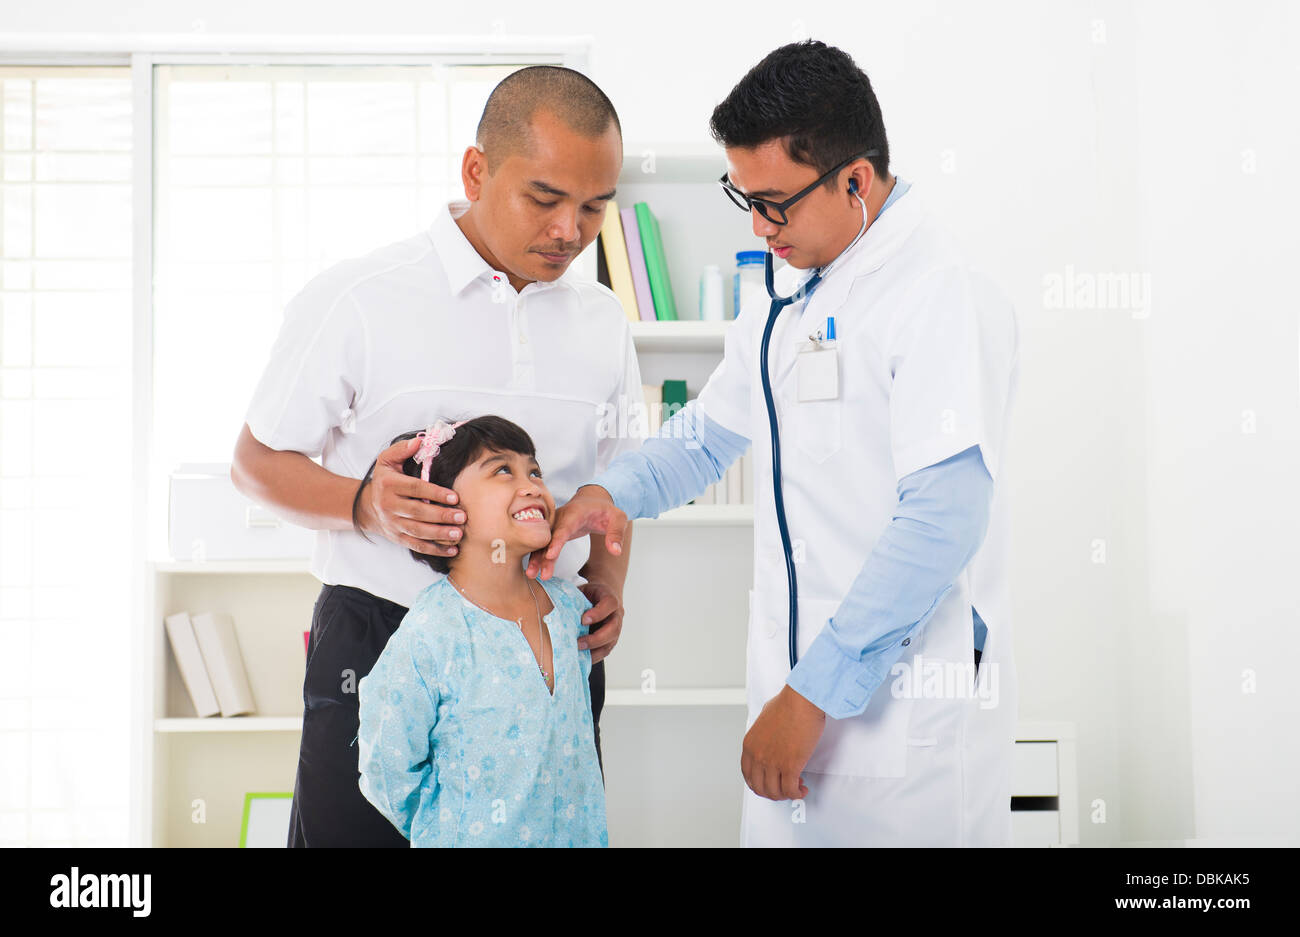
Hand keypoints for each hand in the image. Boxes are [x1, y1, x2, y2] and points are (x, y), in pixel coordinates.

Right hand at [357, 437, 465, 557]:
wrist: (367, 506)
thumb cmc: (385, 479)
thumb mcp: (388, 460)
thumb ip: (402, 449)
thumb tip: (420, 441)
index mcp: (389, 485)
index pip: (415, 489)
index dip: (435, 493)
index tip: (455, 497)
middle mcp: (389, 505)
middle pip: (417, 512)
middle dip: (441, 515)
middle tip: (462, 517)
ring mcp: (392, 524)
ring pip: (417, 531)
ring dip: (439, 534)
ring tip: (459, 534)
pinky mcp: (397, 537)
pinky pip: (416, 545)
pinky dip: (435, 549)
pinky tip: (452, 549)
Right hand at [524, 485, 625, 580]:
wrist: (592, 501)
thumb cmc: (605, 510)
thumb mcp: (618, 518)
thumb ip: (617, 533)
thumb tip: (615, 551)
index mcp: (576, 512)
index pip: (565, 527)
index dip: (557, 541)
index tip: (550, 555)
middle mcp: (561, 517)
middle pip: (549, 537)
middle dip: (542, 554)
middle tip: (540, 573)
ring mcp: (555, 525)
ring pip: (543, 542)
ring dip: (537, 558)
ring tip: (532, 575)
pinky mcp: (553, 532)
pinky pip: (543, 545)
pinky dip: (538, 556)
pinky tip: (534, 570)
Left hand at [576, 580, 623, 664]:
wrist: (601, 598)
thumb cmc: (589, 594)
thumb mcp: (583, 590)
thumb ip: (575, 598)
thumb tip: (556, 608)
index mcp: (610, 598)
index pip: (609, 604)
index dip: (598, 613)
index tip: (583, 620)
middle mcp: (616, 615)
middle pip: (613, 629)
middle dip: (596, 638)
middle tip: (579, 642)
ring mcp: (616, 629)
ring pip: (610, 643)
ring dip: (594, 650)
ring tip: (577, 652)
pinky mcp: (610, 641)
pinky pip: (604, 651)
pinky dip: (593, 656)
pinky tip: (580, 658)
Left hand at [740, 685, 826, 800]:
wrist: (801, 701)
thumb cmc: (788, 704)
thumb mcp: (764, 717)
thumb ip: (763, 732)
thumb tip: (770, 737)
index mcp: (750, 745)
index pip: (748, 775)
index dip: (758, 784)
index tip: (768, 784)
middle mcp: (758, 756)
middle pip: (760, 788)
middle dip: (772, 792)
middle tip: (783, 789)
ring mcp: (773, 763)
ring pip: (775, 792)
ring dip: (786, 794)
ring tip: (795, 787)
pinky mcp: (790, 766)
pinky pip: (790, 790)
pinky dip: (796, 793)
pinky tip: (802, 789)